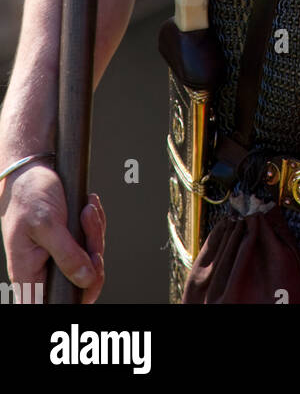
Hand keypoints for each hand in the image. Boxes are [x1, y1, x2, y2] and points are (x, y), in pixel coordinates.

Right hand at [0, 162, 104, 301]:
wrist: (31, 170)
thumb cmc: (29, 196)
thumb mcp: (47, 224)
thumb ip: (67, 254)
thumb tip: (86, 278)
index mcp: (30, 276)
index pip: (57, 304)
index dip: (80, 295)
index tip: (94, 270)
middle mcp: (45, 270)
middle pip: (82, 281)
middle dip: (93, 252)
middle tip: (89, 222)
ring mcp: (59, 256)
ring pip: (91, 259)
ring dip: (94, 232)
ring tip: (86, 209)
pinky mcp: (70, 241)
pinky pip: (91, 241)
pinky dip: (94, 224)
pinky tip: (87, 206)